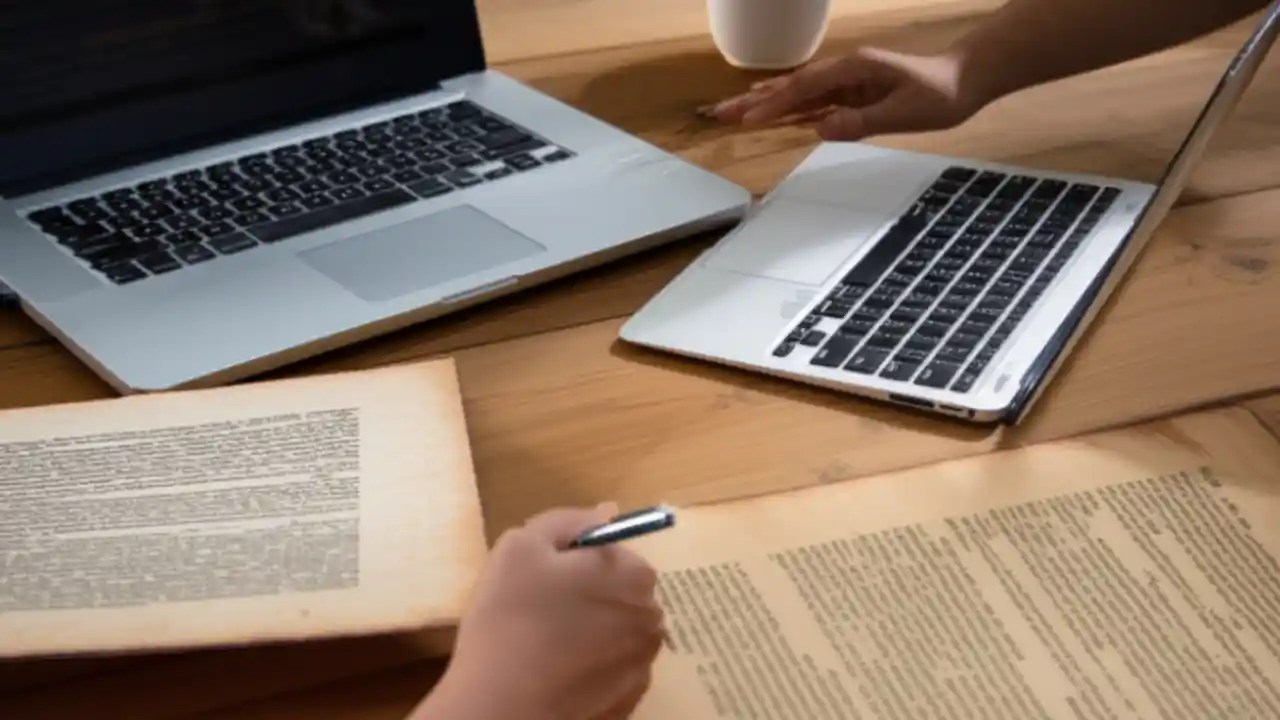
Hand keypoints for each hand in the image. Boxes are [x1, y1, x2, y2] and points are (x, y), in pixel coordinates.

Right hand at [415, 504, 664, 719]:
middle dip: (589, 595)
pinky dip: (591, 668)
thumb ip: (569, 521)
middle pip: (619, 592)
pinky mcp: (629, 701)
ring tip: (547, 646)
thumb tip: (608, 511)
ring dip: (592, 631)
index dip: (574, 562)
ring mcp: (643, 664)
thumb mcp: (522, 545)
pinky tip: (558, 674)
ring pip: (617, 632)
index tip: (543, 580)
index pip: (611, 552)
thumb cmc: (510, 617)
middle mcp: (652, 617)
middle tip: (541, 612)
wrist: (501, 707)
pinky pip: (611, 670)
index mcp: (634, 575)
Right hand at [707, 47, 982, 140]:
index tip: (748, 119)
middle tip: (720, 113)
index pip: (805, 89)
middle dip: (756, 101)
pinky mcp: (853, 94)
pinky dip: (790, 107)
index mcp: (854, 70)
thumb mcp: (904, 113)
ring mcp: (848, 82)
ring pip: (799, 93)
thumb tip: (821, 129)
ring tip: (734, 112)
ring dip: (767, 103)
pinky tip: (773, 112)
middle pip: (792, 87)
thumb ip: (862, 121)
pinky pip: (815, 102)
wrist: (965, 80)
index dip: (775, 105)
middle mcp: (845, 71)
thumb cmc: (939, 96)